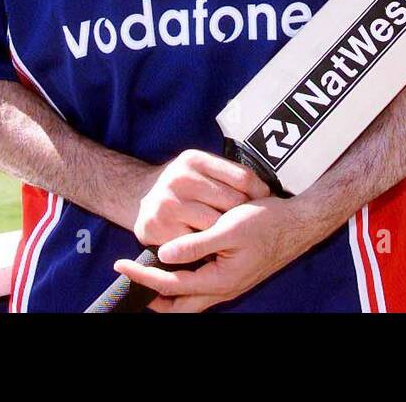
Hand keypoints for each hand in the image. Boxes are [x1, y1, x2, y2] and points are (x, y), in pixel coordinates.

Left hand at [113, 195, 319, 311]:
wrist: (299, 224)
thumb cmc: (267, 222)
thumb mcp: (230, 228)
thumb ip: (196, 244)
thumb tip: (165, 255)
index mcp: (220, 280)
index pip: (170, 285)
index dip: (143, 276)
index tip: (120, 264)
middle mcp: (222, 289)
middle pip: (178, 305)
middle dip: (151, 295)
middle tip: (130, 276)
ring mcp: (229, 285)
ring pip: (189, 299)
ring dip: (167, 291)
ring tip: (147, 274)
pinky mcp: (232, 277)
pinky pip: (201, 289)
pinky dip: (183, 284)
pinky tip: (177, 265)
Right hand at [129, 149, 270, 246]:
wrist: (137, 197)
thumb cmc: (182, 187)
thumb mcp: (200, 171)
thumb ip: (226, 176)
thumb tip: (267, 193)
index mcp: (193, 159)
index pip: (242, 177)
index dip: (259, 193)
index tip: (266, 203)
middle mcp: (179, 178)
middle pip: (232, 202)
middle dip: (243, 215)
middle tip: (250, 223)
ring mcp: (167, 203)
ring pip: (216, 225)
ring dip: (225, 233)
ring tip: (231, 235)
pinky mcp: (157, 227)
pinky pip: (194, 243)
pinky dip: (204, 246)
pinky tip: (209, 245)